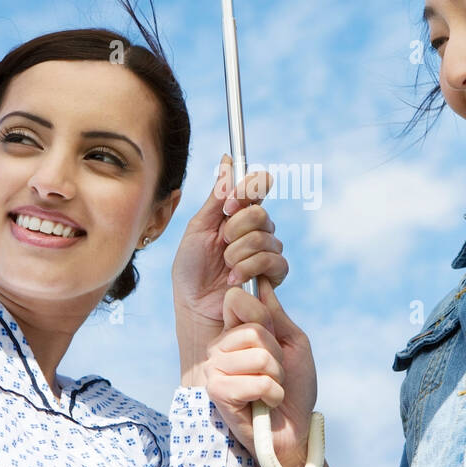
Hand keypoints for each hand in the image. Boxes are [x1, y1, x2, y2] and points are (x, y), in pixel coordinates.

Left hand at [172, 154, 287, 379]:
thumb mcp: (198, 228)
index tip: (228, 205)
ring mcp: (266, 251)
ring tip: (224, 267)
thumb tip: (228, 159)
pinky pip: (275, 261)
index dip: (247, 190)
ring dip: (239, 252)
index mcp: (236, 213)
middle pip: (261, 212)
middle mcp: (255, 228)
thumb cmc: (190, 270)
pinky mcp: (273, 275)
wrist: (194, 306)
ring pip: (267, 237)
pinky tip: (233, 279)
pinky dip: (250, 268)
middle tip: (220, 243)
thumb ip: (217, 196)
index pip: (256, 186)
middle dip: (236, 229)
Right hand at [205, 278, 316, 466]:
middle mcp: (220, 347)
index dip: (263, 315)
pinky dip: (272, 394)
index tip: (274, 338)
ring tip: (270, 390)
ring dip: (277, 377)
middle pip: (255, 329)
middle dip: (277, 354)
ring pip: (259, 356)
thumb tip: (262, 281)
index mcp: (235, 332)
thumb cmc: (295, 389)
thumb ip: (277, 315)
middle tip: (275, 373)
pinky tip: (265, 403)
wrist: (293, 431)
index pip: (237, 298)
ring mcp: (214, 369)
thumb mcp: (294, 344)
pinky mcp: (216, 392)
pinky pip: (256, 381)